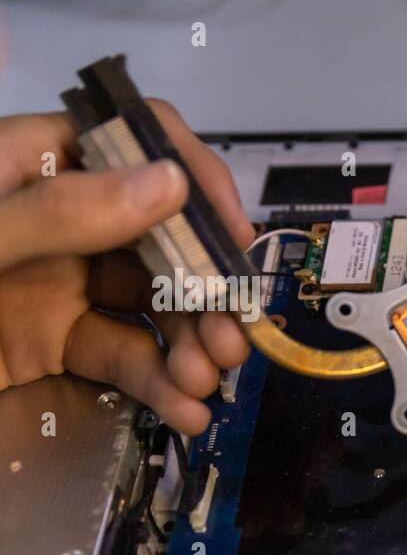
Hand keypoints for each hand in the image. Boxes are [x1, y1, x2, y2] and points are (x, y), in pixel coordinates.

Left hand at [0, 101, 253, 434]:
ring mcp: (57, 285)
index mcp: (26, 167)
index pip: (135, 145)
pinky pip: (125, 357)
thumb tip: (167, 182)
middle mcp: (56, 220)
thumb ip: (60, 211)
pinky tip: (185, 408)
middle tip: (231, 338)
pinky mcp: (54, 344)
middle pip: (162, 237)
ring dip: (192, 342)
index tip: (233, 239)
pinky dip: (162, 385)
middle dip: (204, 289)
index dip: (196, 181)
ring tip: (210, 379)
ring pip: (153, 306)